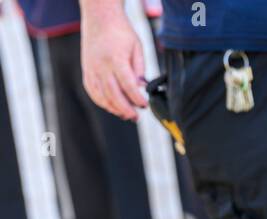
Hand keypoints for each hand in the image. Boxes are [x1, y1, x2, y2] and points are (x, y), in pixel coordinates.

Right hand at [80, 0, 146, 119]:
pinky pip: (91, 89)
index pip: (127, 85)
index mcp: (116, 59)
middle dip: (125, 109)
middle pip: (113, 94)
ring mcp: (91, 68)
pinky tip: (111, 106)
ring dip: (113, 108)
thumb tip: (140, 87)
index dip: (136, 98)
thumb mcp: (137, 47)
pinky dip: (100, 101)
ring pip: (100, 94)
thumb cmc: (121, 32)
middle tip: (135, 117)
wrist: (100, 17)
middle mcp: (101, 65)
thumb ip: (139, 68)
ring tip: (125, 114)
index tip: (144, 105)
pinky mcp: (86, 69)